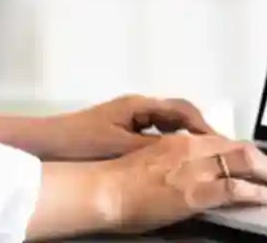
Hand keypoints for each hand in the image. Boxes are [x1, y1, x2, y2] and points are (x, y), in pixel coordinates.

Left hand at [41, 95, 216, 160]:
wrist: (46, 143)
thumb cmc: (79, 141)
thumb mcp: (120, 146)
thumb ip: (151, 146)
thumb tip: (184, 151)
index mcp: (139, 105)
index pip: (182, 110)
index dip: (204, 126)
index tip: (221, 142)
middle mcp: (137, 107)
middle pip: (178, 114)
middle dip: (199, 131)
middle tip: (219, 151)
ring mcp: (129, 118)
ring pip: (167, 125)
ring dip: (185, 138)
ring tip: (202, 157)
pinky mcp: (122, 130)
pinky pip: (155, 134)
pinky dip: (169, 144)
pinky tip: (173, 161)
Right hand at [101, 135, 266, 233]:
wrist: (103, 191)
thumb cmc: (119, 181)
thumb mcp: (153, 162)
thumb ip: (177, 163)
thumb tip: (194, 176)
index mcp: (181, 141)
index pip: (226, 142)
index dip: (249, 155)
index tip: (262, 166)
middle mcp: (192, 148)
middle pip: (243, 148)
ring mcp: (195, 169)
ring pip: (246, 162)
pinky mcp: (195, 192)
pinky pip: (236, 188)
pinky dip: (259, 192)